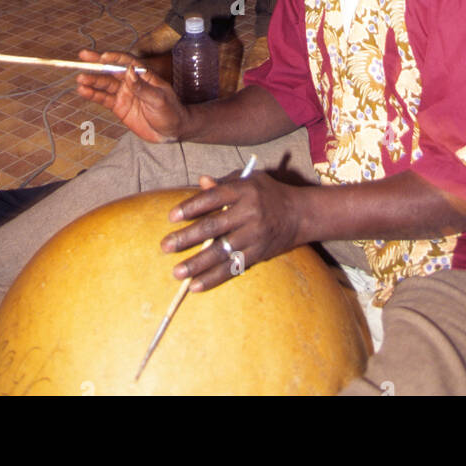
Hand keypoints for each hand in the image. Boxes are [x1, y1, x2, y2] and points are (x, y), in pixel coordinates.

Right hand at [75, 49, 186, 143]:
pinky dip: (92, 95)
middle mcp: (131, 82)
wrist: (171, 131)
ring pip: (105, 84)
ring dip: (92, 80)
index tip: (102, 57)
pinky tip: (83, 91)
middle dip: (97, 64)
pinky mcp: (118, 106)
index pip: (127, 62)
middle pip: (112, 70)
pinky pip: (103, 99)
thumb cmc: (170, 112)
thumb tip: (130, 71)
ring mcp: (124, 93)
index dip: (114, 58)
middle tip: (82, 56)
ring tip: (80, 79)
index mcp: (143, 75)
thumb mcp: (158, 99)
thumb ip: (142, 87)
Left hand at [160, 169, 301, 290]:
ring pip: (221, 252)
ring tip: (176, 272)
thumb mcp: (249, 180)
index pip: (213, 198)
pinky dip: (213, 278)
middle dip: (187, 238)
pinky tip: (195, 285)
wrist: (300, 214)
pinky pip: (233, 268)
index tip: (172, 217)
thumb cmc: (268, 193)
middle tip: (165, 246)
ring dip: (197, 264)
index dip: (191, 207)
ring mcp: (254, 235)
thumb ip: (223, 183)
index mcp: (244, 191)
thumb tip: (200, 182)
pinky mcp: (258, 254)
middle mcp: (249, 213)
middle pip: (213, 226)